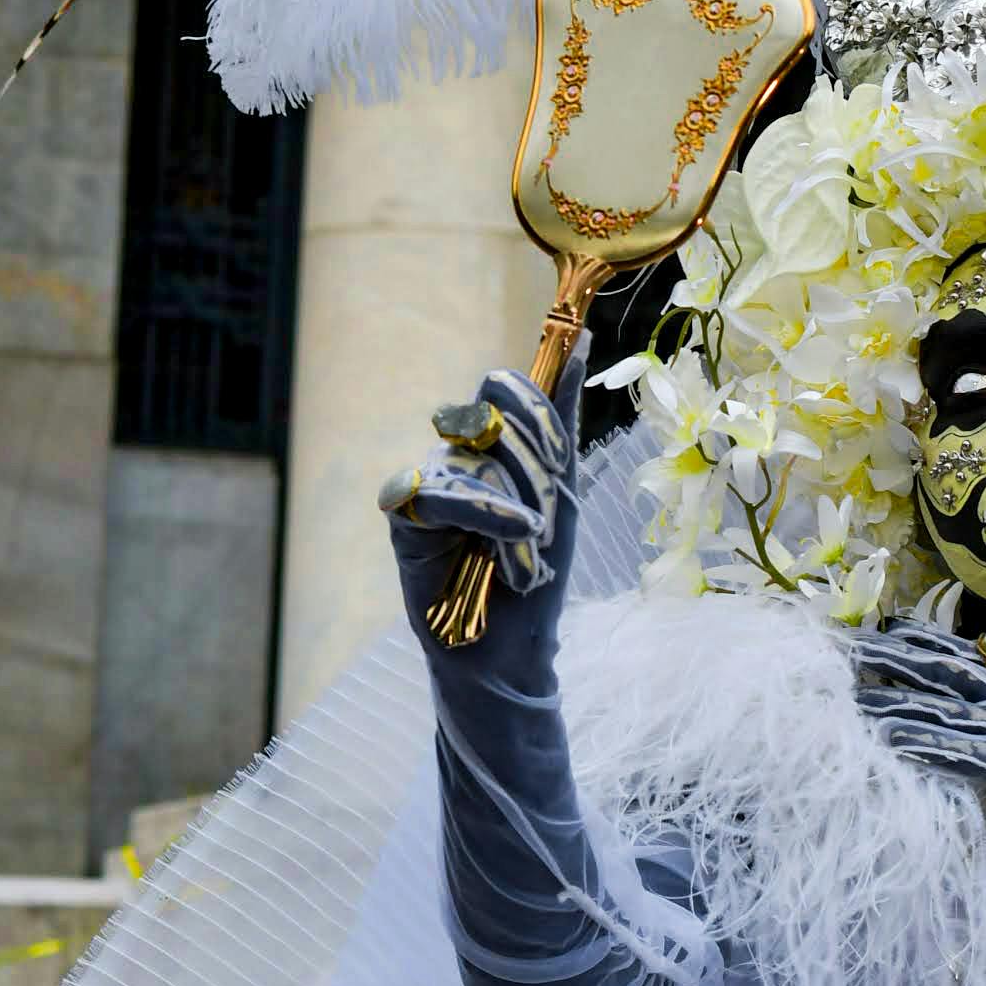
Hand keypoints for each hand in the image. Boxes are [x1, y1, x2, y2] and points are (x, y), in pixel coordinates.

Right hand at [378, 348, 586, 661]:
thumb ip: (561, 416)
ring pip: (477, 459)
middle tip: (546, 525)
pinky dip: (489, 514)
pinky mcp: (405, 517)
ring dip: (519, 512)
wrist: (515, 646)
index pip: (504, 387)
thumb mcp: (564, 487)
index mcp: (493, 443)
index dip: (537, 412)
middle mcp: (455, 455)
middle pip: (495, 419)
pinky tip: (514, 539)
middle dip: (536, 473)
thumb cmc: (539, 569)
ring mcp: (428, 483)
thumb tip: (580, 339)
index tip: (562, 463)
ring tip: (528, 558)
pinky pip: (443, 492)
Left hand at [852, 625, 985, 856]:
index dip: (930, 645)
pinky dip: (920, 743)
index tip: (894, 627)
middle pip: (947, 673)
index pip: (974, 663)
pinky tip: (886, 736)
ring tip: (850, 688)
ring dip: (892, 699)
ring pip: (941, 709)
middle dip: (897, 658)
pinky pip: (957, 753)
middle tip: (853, 643)